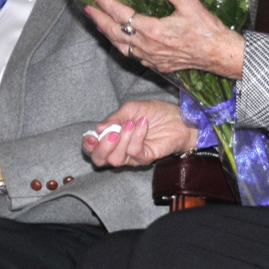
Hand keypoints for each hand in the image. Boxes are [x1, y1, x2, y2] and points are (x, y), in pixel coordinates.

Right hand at [82, 99, 196, 167]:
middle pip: (100, 160)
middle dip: (101, 147)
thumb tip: (97, 129)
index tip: (91, 136)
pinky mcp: (145, 158)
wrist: (179, 118)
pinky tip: (142, 125)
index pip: (93, 148)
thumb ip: (114, 119)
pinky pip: (134, 152)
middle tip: (112, 134)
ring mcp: (132, 156)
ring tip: (131, 124)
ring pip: (116, 159)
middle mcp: (120, 149)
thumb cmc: (156, 112)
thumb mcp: (131, 109)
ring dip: (122, 139)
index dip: (88, 145)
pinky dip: (136, 136)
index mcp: (113, 137)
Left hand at [86, 0, 243, 77]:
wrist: (219, 55)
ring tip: (98, 24)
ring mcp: (151, 57)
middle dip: (100, 19)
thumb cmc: (207, 30)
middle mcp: (148, 46)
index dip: (107, 4)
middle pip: (115, 32)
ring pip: (121, 46)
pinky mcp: (157, 64)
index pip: (122, 15)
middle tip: (88, 9)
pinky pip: (132, 56)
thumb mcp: (192, 6)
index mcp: (153, 30)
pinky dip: (122, 46)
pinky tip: (120, 41)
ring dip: (108, 34)